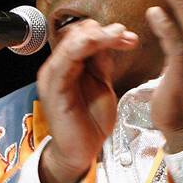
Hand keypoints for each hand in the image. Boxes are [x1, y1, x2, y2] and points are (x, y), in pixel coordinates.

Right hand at [34, 20, 139, 182]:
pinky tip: (99, 43)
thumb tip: (110, 42)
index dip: (106, 32)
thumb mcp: (102, 87)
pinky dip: (81, 47)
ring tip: (118, 34)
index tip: (129, 37)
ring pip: (71, 43)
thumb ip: (101, 65)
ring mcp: (54, 76)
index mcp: (69, 65)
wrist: (80, 151)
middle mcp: (58, 67)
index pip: (83, 37)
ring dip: (96, 35)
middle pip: (76, 35)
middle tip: (126, 34)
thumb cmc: (89, 122)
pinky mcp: (54, 89)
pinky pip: (64, 61)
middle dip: (104, 31)